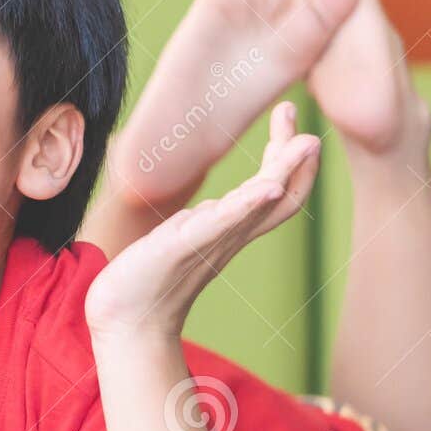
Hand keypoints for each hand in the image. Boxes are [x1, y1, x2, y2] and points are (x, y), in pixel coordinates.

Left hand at [85, 102, 318, 340]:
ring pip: (264, 204)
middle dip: (294, 154)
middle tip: (291, 111)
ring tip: (306, 142)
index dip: (287, 156)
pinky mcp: (184, 246)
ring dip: (286, 171)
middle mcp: (229, 235)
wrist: (124, 320)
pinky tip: (267, 186)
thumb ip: (201, 223)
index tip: (288, 118)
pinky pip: (224, 223)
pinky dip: (248, 204)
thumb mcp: (181, 239)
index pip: (275, 190)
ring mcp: (210, 241)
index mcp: (229, 230)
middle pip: (283, 193)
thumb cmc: (147, 279)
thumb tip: (211, 206)